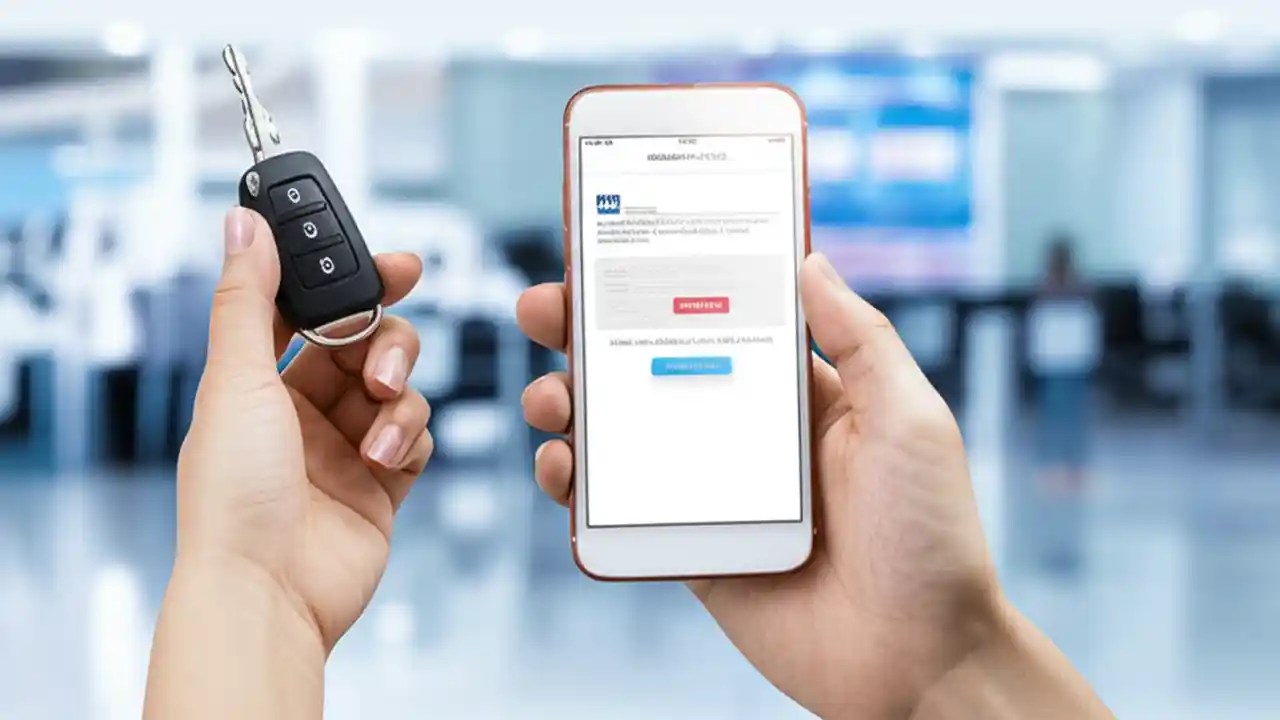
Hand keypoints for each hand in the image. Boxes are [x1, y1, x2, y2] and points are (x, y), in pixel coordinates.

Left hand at [173, 207, 432, 646]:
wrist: (266, 592)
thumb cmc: (234, 496)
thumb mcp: (236, 381)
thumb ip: (248, 299)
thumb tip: (242, 224)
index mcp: (257, 384)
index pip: (311, 312)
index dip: (351, 283)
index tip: (395, 263)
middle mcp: (301, 414)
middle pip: (366, 346)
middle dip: (385, 344)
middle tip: (381, 360)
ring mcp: (345, 451)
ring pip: (398, 390)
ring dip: (397, 398)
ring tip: (376, 428)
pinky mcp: (381, 488)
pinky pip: (416, 440)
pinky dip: (409, 439)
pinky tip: (386, 457)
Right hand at [517, 254, 1108, 718]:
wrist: (918, 659)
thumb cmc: (931, 535)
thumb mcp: (910, 417)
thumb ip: (860, 338)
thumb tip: (809, 258)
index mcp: (800, 393)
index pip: (717, 318)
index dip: (662, 285)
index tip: (611, 250)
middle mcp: (747, 433)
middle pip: (650, 367)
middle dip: (588, 333)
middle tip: (543, 307)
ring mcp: (712, 490)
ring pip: (620, 434)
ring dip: (568, 405)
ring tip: (549, 396)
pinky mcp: (690, 547)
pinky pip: (617, 509)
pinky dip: (576, 484)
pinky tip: (562, 465)